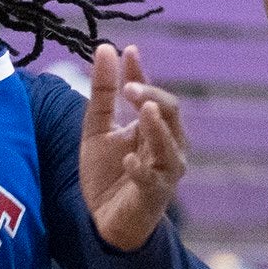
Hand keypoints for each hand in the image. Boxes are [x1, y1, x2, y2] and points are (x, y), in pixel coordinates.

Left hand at [80, 43, 187, 251]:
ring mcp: (164, 170)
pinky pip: (153, 180)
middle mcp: (167, 144)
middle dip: (152, 95)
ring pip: (170, 145)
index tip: (128, 51)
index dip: (140, 72)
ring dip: (157, 127)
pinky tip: (129, 159)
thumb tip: (105, 48)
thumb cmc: (107, 172)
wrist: (104, 221)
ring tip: (143, 109)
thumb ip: (103, 93)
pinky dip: (141, 169)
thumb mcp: (97, 128)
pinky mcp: (154, 195)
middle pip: (170, 112)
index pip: (151, 92)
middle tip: (130, 87)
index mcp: (152, 125)